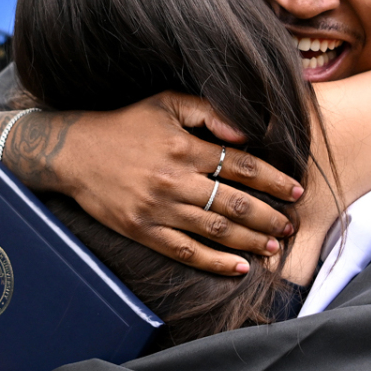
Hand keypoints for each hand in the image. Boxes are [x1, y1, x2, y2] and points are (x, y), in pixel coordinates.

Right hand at [0, 94, 302, 276]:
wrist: (73, 152)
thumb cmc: (125, 124)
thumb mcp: (166, 103)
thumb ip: (208, 111)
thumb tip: (246, 131)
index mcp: (183, 147)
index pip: (241, 166)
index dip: (274, 180)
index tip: (296, 190)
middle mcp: (174, 180)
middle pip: (234, 202)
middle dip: (269, 215)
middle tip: (290, 224)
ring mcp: (158, 209)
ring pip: (216, 230)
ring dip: (250, 241)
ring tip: (274, 246)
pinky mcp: (143, 231)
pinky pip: (186, 252)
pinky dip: (215, 262)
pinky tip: (239, 268)